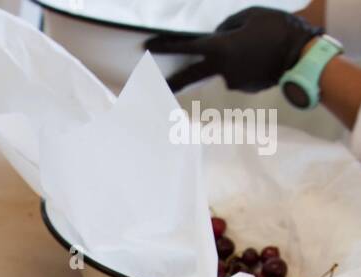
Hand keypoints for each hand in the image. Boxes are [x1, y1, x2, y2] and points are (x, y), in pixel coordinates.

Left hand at [146, 5, 322, 93]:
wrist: (301, 56)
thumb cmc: (277, 29)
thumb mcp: (250, 15)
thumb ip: (227, 25)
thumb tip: (216, 36)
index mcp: (221, 48)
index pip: (187, 47)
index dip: (166, 46)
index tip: (147, 47)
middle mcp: (222, 70)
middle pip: (191, 75)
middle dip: (171, 81)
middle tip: (148, 87)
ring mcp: (232, 82)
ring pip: (222, 67)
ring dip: (230, 58)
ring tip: (253, 47)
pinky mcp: (243, 88)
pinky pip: (237, 71)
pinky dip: (243, 64)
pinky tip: (260, 56)